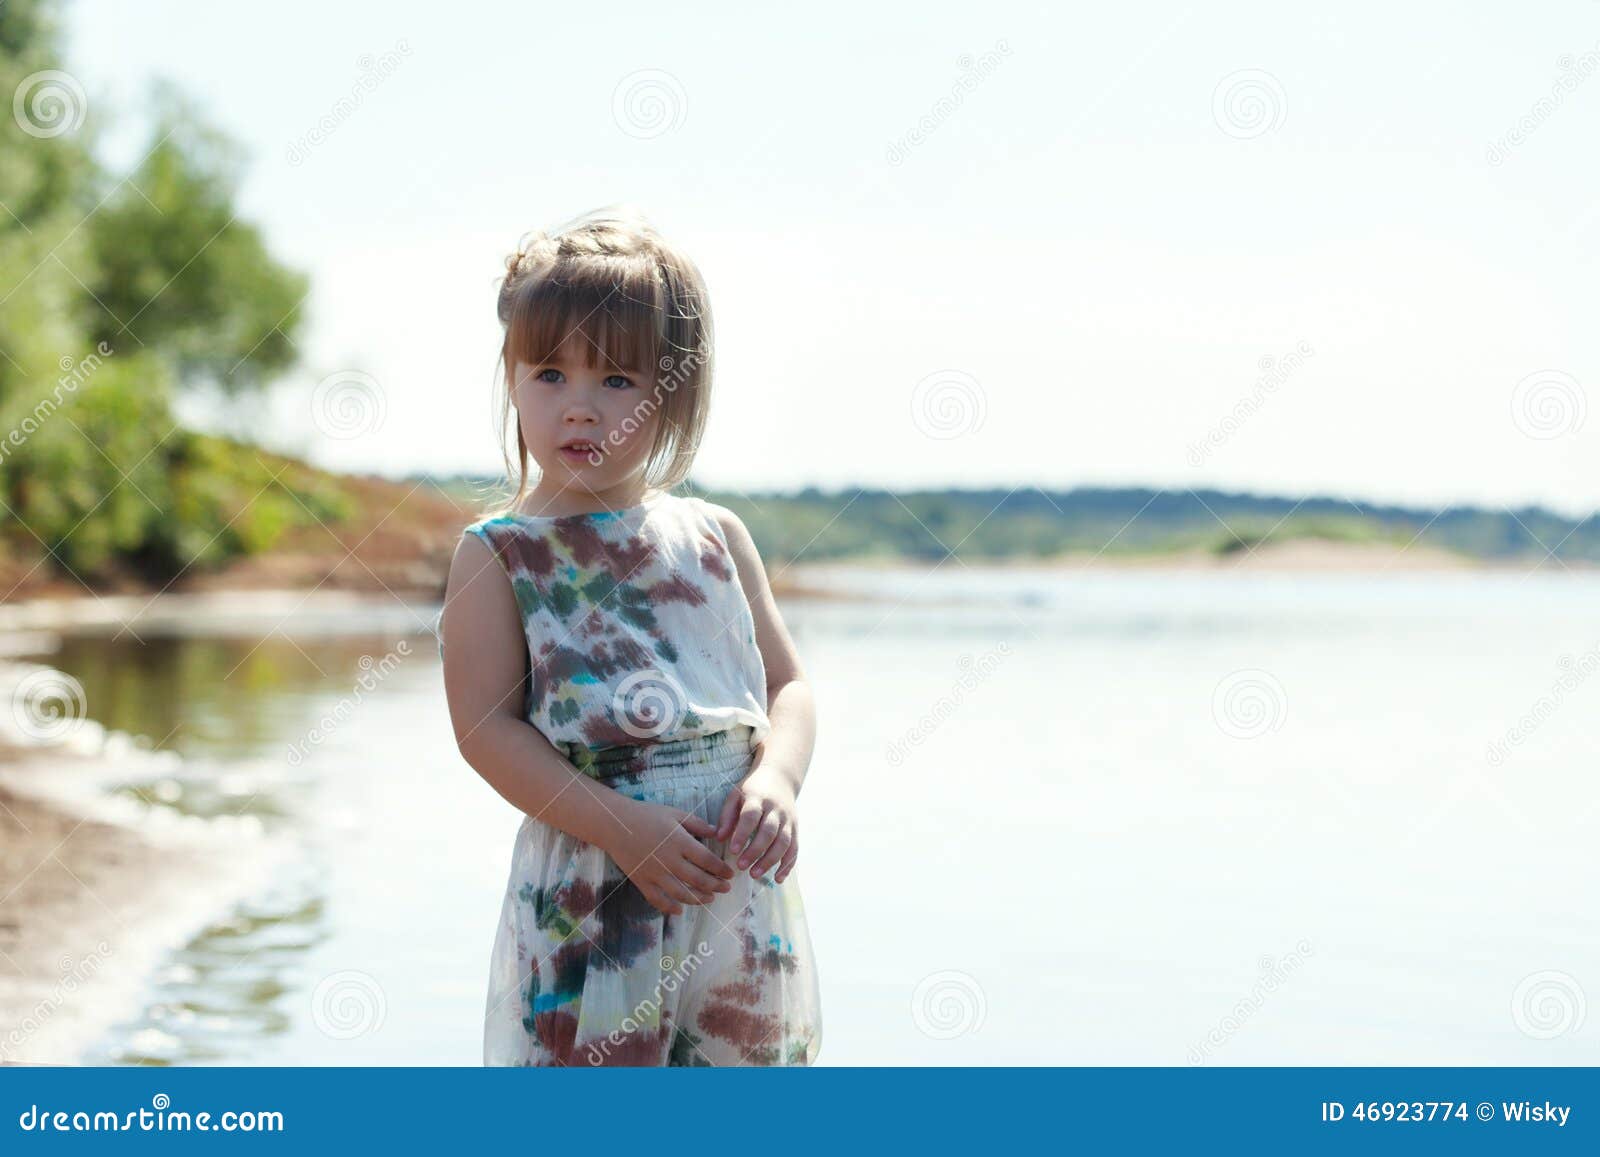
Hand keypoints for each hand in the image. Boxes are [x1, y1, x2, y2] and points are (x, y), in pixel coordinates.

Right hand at [607, 798, 735, 915]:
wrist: (614, 824)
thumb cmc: (646, 815)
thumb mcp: (674, 813)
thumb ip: (696, 824)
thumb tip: (716, 832)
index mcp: (679, 842)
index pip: (707, 860)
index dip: (721, 869)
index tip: (730, 874)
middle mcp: (669, 860)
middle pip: (698, 879)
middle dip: (716, 886)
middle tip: (726, 888)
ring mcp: (654, 873)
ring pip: (681, 893)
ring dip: (698, 899)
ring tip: (710, 899)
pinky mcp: (641, 881)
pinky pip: (657, 899)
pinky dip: (669, 907)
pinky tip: (679, 910)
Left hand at [716, 767, 798, 882]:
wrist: (781, 777)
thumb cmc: (753, 789)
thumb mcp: (736, 795)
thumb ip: (727, 816)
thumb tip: (719, 837)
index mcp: (758, 798)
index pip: (751, 816)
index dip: (742, 833)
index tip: (732, 850)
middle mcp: (776, 810)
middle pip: (768, 832)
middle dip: (755, 851)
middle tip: (741, 866)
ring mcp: (788, 820)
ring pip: (783, 842)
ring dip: (770, 860)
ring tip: (754, 874)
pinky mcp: (796, 829)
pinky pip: (794, 849)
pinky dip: (788, 865)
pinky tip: (778, 878)